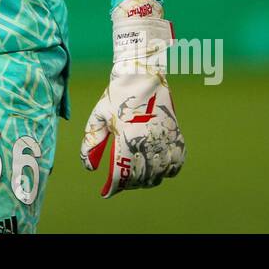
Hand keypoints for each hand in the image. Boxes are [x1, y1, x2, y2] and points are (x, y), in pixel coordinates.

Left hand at [81, 0, 185, 196]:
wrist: (141, 75)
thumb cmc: (116, 96)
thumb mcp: (98, 117)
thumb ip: (91, 143)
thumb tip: (89, 167)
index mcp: (128, 140)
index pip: (123, 175)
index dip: (114, 187)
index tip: (107, 192)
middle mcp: (149, 143)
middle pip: (142, 177)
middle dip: (130, 184)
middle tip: (121, 181)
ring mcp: (165, 139)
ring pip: (161, 173)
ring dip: (149, 179)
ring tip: (138, 176)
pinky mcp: (175, 134)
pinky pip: (178, 161)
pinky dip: (170, 169)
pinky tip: (160, 168)